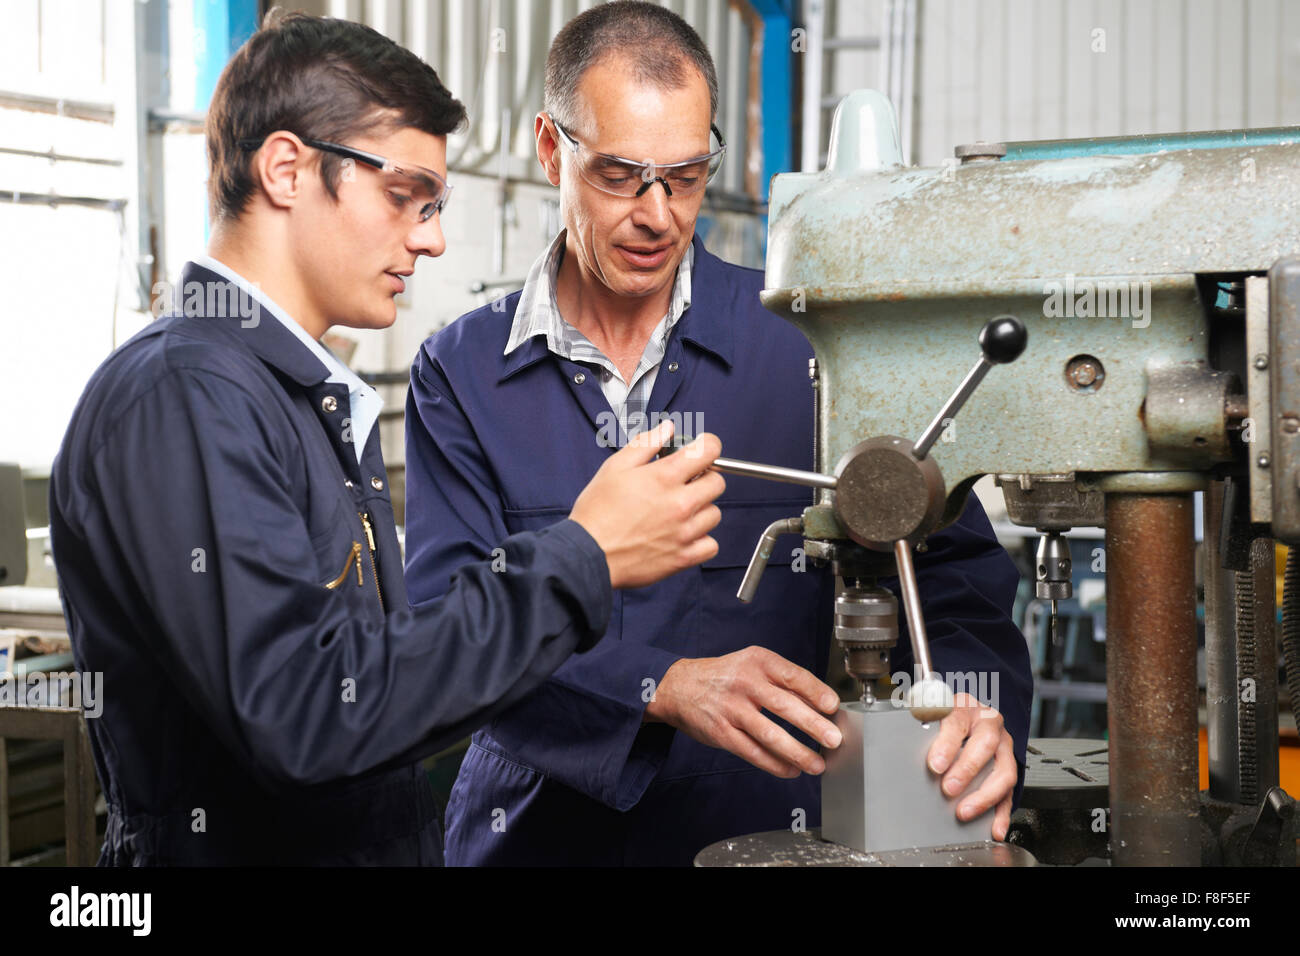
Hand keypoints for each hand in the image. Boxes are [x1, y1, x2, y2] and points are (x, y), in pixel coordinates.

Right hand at [569, 420, 724, 589]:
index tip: (703, 449)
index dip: (708, 445)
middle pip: (717, 482)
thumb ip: (645, 444)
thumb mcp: (615, 467)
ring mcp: (684, 532)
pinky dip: (702, 539)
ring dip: (702, 509)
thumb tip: (666, 429)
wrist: (587, 554)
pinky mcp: (683, 557)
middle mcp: (680, 504)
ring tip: (679, 511)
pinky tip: (684, 534)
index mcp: (664, 477)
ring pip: (714, 513)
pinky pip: (711, 545)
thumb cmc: (596, 512)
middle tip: (686, 482)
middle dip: (705, 477)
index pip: (709, 450)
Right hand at [644, 646, 842, 777]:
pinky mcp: (722, 733)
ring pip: (769, 734)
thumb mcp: (752, 665)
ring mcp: (731, 709)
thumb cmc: (726, 676)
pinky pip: (753, 752)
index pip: (792, 676)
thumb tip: (820, 706)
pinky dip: (775, 764)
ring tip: (817, 764)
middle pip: (784, 706)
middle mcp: (744, 683)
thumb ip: (782, 682)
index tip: (833, 706)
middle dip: (812, 725)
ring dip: (797, 752)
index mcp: (757, 661)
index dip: (815, 691)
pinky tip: (791, 769)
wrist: (679, 686)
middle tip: (834, 740)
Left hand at [926, 692, 1016, 839]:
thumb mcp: (932, 709)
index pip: (957, 722)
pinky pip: (1010, 792)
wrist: (969, 713)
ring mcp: (1003, 747)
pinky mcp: (1008, 768)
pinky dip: (1002, 812)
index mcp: (967, 707)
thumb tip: (904, 735)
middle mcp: (990, 724)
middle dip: (967, 770)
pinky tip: (994, 827)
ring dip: (985, 795)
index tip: (935, 764)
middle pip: (984, 745)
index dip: (946, 744)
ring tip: (965, 811)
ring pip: (1003, 771)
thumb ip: (921, 720)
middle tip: (948, 788)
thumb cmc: (948, 714)